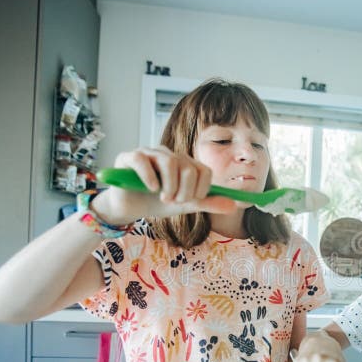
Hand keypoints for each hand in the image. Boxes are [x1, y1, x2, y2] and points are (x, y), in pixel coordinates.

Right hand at [91, 146, 236, 224]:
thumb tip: (232, 206)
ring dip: (170, 186)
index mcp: (184, 163)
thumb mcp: (184, 205)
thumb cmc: (156, 202)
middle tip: (172, 201)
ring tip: (163, 198)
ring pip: (169, 162)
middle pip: (188, 167)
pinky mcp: (129, 157)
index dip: (200, 189)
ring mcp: (149, 153)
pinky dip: (150, 177)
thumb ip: (207, 203)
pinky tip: (152, 189)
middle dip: (184, 191)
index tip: (188, 201)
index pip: (204, 170)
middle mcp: (168, 154)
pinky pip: (143, 160)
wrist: (130, 208)